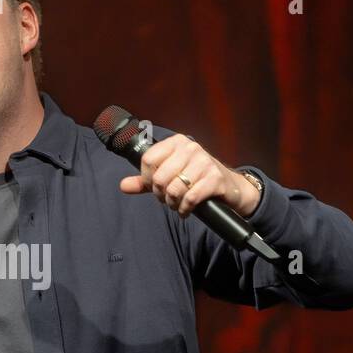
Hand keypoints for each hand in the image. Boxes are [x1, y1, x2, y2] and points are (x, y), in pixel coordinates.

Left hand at [118, 134, 260, 217]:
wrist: (229, 186)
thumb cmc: (196, 179)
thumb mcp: (169, 177)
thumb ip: (145, 181)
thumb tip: (123, 186)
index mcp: (177, 142)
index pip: (148, 160)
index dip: (147, 179)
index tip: (155, 186)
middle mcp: (191, 148)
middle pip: (159, 177)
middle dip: (160, 194)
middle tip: (167, 199)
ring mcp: (204, 162)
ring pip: (174, 189)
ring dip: (173, 203)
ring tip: (177, 204)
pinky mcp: (215, 178)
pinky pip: (190, 198)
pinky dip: (184, 209)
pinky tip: (186, 210)